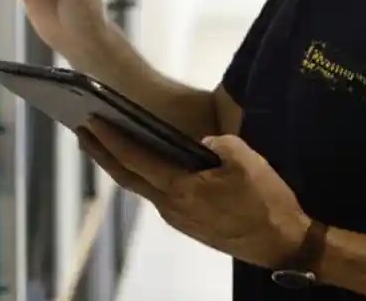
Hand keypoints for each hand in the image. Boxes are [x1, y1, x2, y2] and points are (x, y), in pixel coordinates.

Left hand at [79, 118, 310, 269]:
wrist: (282, 242)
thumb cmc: (264, 200)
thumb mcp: (244, 159)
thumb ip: (217, 144)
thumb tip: (201, 145)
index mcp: (179, 190)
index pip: (134, 160)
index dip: (110, 140)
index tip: (90, 122)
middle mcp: (170, 207)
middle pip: (127, 177)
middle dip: (102, 154)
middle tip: (83, 133)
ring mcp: (179, 219)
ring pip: (142, 188)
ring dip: (123, 166)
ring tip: (111, 145)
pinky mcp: (190, 225)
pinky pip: (159, 196)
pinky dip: (146, 177)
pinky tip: (150, 166)